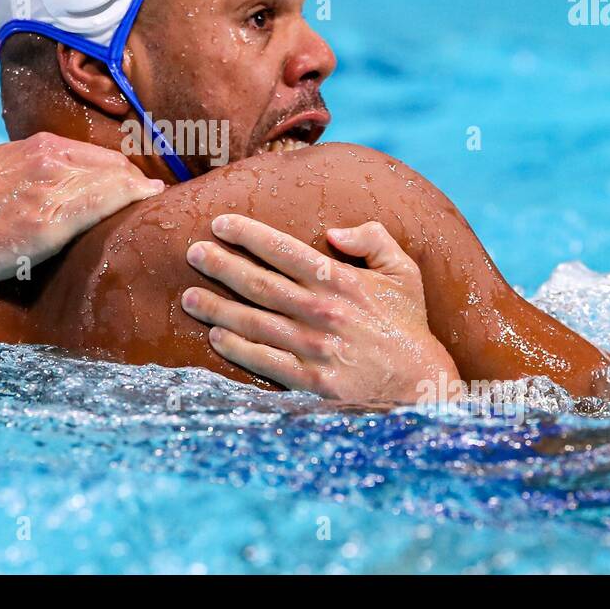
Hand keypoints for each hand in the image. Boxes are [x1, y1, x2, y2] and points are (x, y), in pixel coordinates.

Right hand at [0, 132, 165, 295]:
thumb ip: (28, 177)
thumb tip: (60, 190)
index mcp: (28, 147)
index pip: (90, 154)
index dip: (117, 171)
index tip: (135, 185)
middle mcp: (41, 155)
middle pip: (109, 163)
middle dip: (132, 178)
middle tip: (153, 195)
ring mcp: (48, 183)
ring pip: (114, 177)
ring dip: (138, 189)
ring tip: (156, 202)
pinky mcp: (51, 215)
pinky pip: (108, 198)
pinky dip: (133, 197)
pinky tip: (149, 202)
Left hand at [180, 214, 459, 404]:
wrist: (422, 385)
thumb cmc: (408, 325)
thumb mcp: (404, 273)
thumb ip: (374, 240)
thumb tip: (334, 231)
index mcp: (341, 281)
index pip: (284, 251)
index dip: (248, 235)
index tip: (220, 224)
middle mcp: (322, 312)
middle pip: (259, 284)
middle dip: (221, 266)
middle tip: (192, 253)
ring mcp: (314, 348)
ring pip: (254, 322)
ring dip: (217, 308)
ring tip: (187, 297)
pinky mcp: (310, 381)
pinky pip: (265, 361)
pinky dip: (237, 348)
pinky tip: (216, 336)